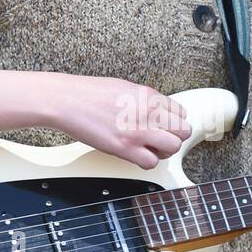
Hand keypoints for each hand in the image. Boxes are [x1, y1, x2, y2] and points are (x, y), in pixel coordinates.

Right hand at [52, 76, 190, 169]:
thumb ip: (146, 101)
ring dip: (163, 151)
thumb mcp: (126, 88)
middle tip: (162, 138)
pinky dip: (147, 161)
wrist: (68, 101)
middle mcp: (148, 113)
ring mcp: (138, 131)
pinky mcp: (125, 148)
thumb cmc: (90, 93)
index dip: (175, 122)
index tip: (167, 126)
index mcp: (149, 96)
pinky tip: (137, 155)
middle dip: (175, 137)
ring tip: (150, 148)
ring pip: (172, 148)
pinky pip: (151, 162)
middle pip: (183, 131)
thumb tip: (158, 112)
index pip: (182, 112)